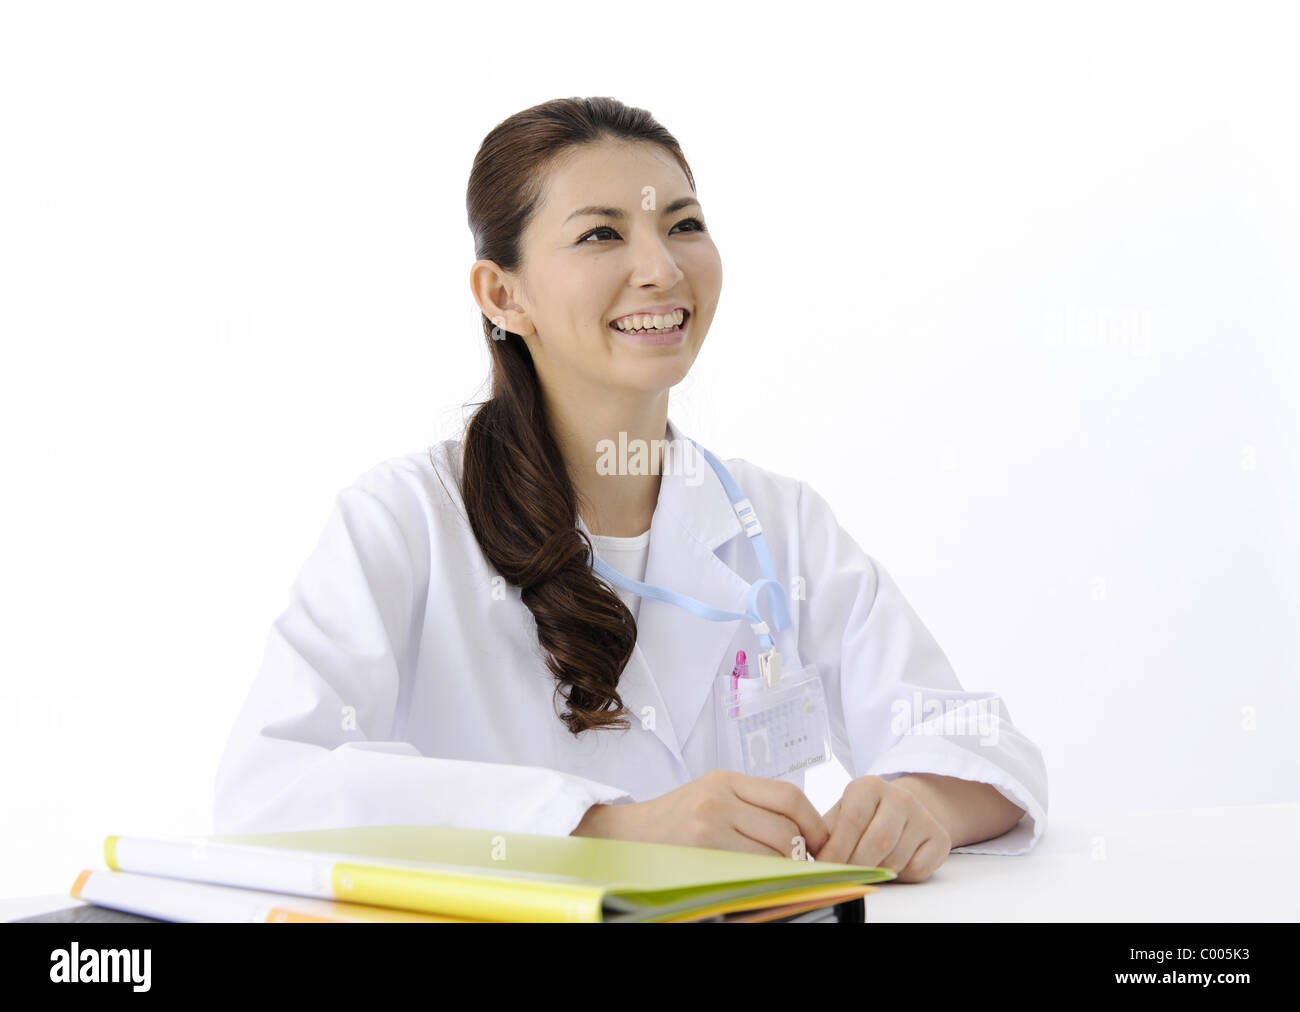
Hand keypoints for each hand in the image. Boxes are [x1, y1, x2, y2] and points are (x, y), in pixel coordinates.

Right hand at [572, 769, 829, 858]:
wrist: (624, 836)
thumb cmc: (672, 820)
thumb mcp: (710, 796)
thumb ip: (749, 804)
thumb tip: (800, 831)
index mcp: (725, 779)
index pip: (788, 796)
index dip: (813, 822)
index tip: (819, 841)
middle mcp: (718, 796)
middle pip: (785, 826)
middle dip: (802, 850)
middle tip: (803, 864)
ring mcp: (709, 824)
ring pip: (772, 849)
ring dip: (784, 866)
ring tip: (780, 873)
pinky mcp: (701, 849)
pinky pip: (750, 867)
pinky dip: (763, 877)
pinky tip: (758, 880)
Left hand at [814, 775, 951, 881]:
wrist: (903, 812)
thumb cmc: (863, 817)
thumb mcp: (841, 814)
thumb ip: (824, 832)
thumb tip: (806, 853)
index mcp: (869, 786)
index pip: (852, 819)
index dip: (837, 848)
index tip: (826, 866)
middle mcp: (900, 797)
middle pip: (877, 841)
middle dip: (856, 865)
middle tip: (844, 875)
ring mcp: (923, 816)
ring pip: (896, 859)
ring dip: (877, 872)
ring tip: (867, 868)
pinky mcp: (940, 838)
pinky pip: (918, 869)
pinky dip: (901, 875)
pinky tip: (892, 866)